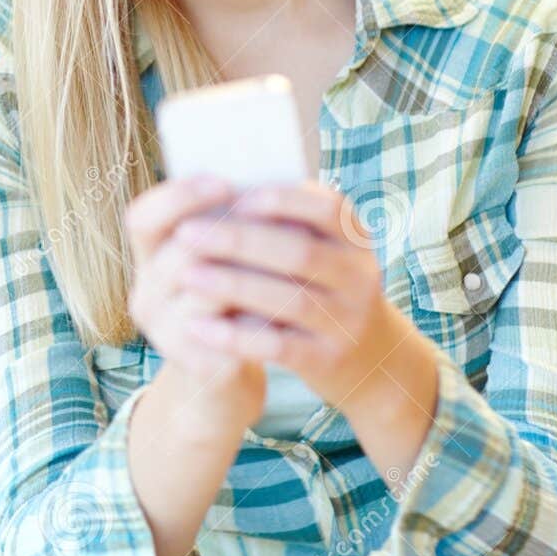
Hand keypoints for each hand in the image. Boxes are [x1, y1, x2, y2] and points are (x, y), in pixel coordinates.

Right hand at [125, 177, 265, 435]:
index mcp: (149, 256)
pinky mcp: (197, 366)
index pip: (142, 217)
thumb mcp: (220, 258)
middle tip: (281, 220)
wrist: (221, 372)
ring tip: (296, 259)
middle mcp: (147, 293)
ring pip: (207, 298)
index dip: (178, 197)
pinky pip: (232, 341)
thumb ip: (233, 223)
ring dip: (254, 277)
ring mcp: (167, 333)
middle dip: (235, 236)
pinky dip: (263, 323)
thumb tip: (273, 182)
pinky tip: (290, 310)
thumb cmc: (230, 296)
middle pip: (181, 255)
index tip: (224, 182)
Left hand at [171, 180, 431, 416]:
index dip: (281, 201)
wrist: (370, 358)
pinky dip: (235, 336)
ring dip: (233, 285)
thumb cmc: (321, 288)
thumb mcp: (322, 252)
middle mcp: (359, 277)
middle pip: (300, 252)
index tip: (232, 198)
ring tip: (186, 275)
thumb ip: (284, 225)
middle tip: (187, 234)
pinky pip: (278, 346)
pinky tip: (197, 327)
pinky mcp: (327, 359)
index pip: (327, 208)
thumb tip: (216, 196)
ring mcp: (348, 320)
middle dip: (239, 241)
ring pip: (291, 300)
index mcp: (354, 240)